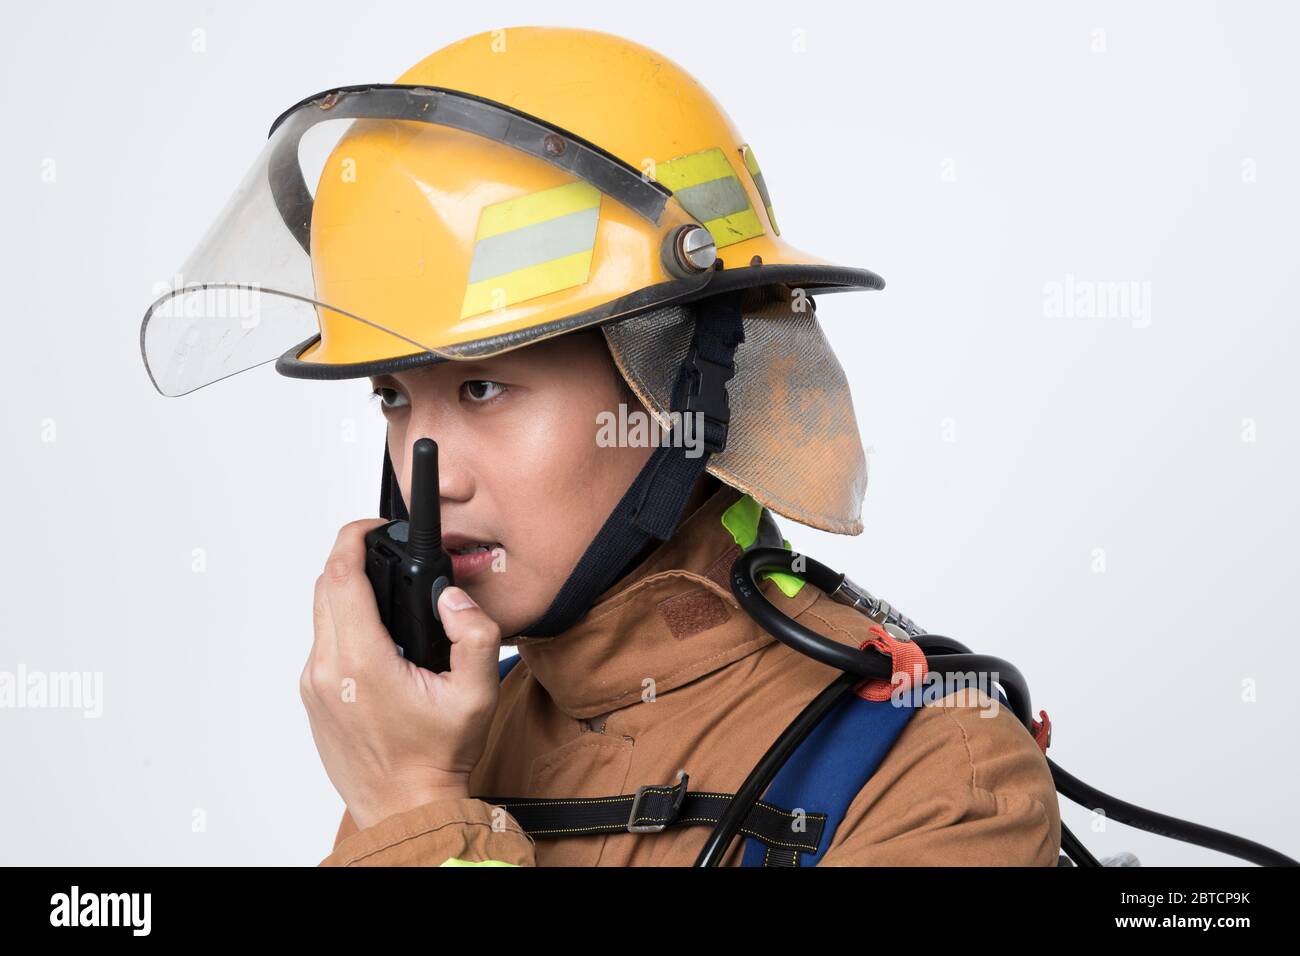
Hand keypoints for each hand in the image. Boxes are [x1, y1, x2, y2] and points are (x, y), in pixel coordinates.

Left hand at [300, 519, 503, 829]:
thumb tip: (452, 597)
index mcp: (363, 661)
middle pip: (323, 587)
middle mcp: (328, 670)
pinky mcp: (313, 698)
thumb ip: (475, 635)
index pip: (340, 576)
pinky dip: (344, 627)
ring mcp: (314, 686)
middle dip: (350, 560)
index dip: (353, 539)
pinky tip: (380, 643)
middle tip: (383, 554)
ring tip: (387, 600)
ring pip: (320, 615)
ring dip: (346, 594)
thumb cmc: (437, 758)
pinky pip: (322, 644)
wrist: (406, 808)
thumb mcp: (477, 694)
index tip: (371, 527)